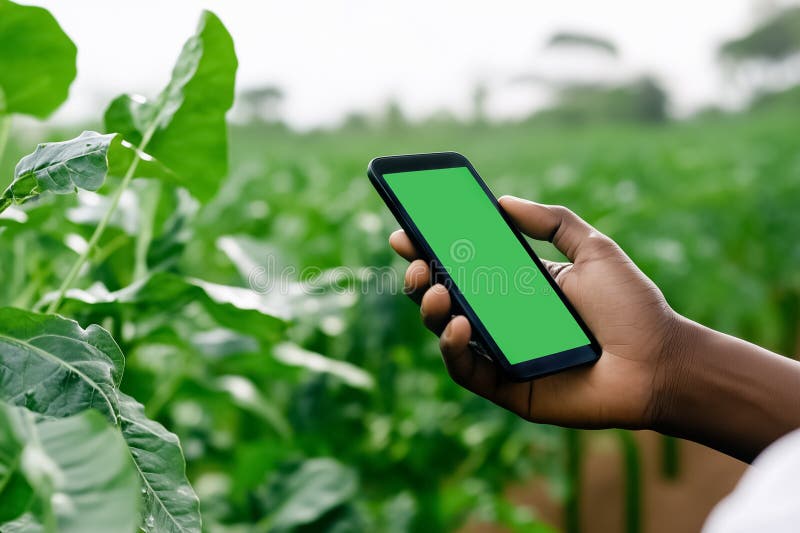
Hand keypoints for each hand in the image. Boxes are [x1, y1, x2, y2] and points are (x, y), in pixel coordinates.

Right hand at [390, 196, 682, 429]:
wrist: (661, 362)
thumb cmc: (632, 307)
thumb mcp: (594, 250)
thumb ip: (552, 221)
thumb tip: (501, 201)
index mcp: (517, 285)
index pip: (463, 265)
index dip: (430, 249)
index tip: (405, 231)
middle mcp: (502, 319)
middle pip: (444, 298)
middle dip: (419, 278)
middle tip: (416, 263)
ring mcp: (501, 353)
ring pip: (445, 332)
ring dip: (429, 310)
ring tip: (435, 292)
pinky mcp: (506, 387)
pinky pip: (466, 369)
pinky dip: (453, 347)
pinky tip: (460, 325)